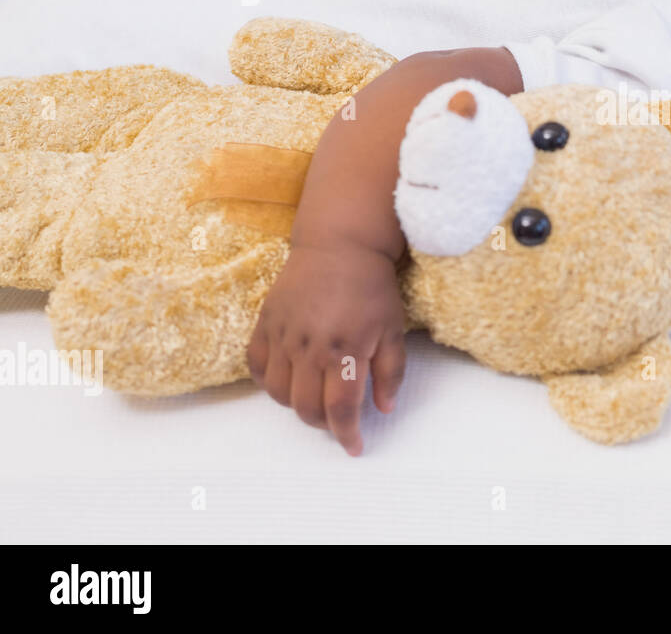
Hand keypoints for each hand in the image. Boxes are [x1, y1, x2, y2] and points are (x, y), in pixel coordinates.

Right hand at [247, 243, 406, 455]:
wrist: (339, 245)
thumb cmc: (371, 287)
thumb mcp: (393, 329)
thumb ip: (390, 373)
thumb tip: (384, 409)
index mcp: (344, 350)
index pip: (340, 409)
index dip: (347, 434)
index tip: (355, 446)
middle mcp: (308, 348)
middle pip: (306, 408)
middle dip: (324, 424)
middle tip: (338, 418)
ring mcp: (282, 336)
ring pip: (278, 394)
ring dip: (297, 405)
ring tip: (315, 396)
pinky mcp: (265, 324)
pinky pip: (256, 367)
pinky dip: (269, 383)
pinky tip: (287, 379)